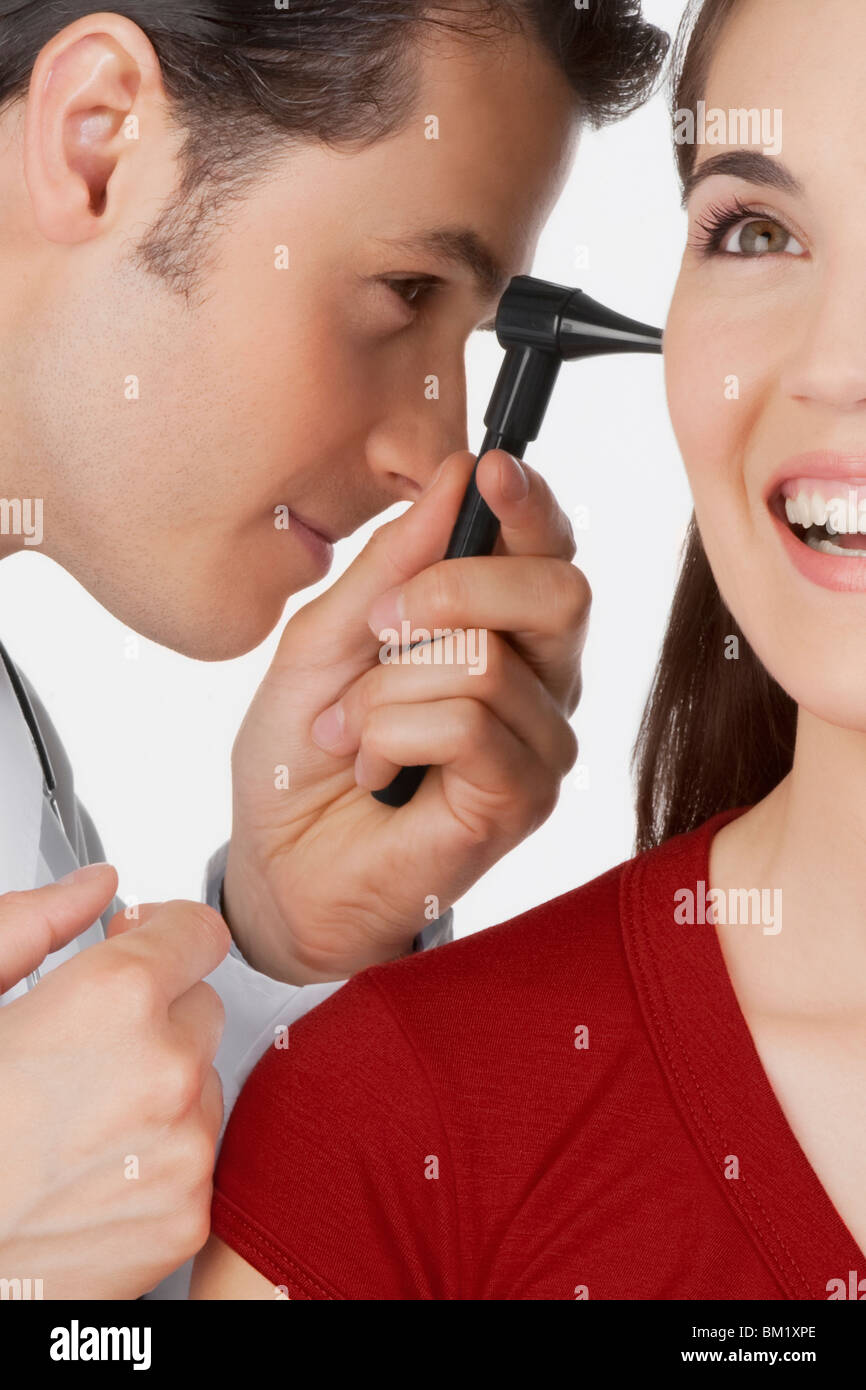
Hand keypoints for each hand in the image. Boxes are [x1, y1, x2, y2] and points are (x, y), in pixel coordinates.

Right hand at [0, 866, 228, 1298]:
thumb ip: (31, 925)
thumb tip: (90, 886)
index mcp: (115, 999)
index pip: (200, 931)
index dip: (162, 936)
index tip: (142, 949)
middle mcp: (166, 1068)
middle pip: (202, 1007)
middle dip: (155, 1016)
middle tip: (82, 1052)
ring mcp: (184, 1147)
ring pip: (202, 1083)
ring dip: (160, 1089)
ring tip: (77, 1120)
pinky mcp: (189, 1214)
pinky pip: (198, 1156)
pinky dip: (159, 1159)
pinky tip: (91, 1169)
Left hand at [226, 449, 586, 982]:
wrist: (280, 865)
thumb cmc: (304, 758)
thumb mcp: (327, 640)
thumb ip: (391, 566)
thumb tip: (455, 475)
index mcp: (502, 630)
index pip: (549, 550)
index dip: (529, 503)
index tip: (488, 468)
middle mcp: (541, 683)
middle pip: (560, 590)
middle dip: (456, 588)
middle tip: (383, 626)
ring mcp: (540, 744)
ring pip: (488, 661)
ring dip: (385, 691)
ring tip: (352, 733)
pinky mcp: (522, 798)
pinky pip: (469, 724)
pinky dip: (392, 736)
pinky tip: (375, 770)